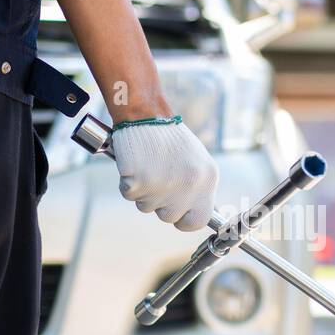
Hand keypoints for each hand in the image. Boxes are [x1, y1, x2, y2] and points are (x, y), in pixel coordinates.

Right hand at [110, 116, 218, 231]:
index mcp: (207, 179)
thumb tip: (192, 213)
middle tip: (156, 178)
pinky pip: (129, 195)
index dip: (185, 219)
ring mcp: (165, 187)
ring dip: (143, 190)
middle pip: (169, 216)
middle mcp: (189, 185)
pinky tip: (135, 163)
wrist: (146, 115)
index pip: (199, 219)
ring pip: (146, 206)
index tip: (178, 214)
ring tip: (147, 165)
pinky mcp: (140, 183)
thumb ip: (196, 188)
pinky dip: (127, 181)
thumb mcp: (195, 163)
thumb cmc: (168, 138)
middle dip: (159, 202)